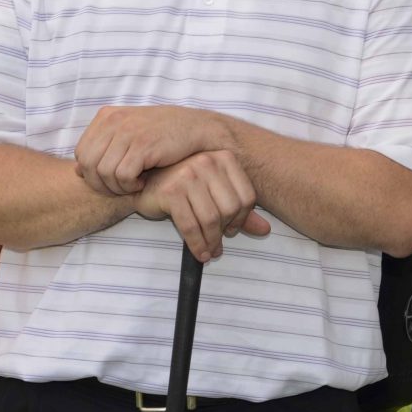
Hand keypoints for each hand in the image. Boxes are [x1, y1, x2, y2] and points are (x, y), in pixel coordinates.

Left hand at [75, 105, 232, 195]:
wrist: (199, 130)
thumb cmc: (165, 135)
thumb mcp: (129, 135)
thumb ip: (104, 148)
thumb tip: (76, 170)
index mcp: (107, 116)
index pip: (81, 153)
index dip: (91, 173)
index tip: (111, 180)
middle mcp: (114, 120)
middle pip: (88, 164)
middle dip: (102, 184)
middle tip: (122, 188)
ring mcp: (128, 131)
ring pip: (103, 172)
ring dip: (117, 187)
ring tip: (134, 185)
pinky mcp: (142, 145)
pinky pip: (121, 176)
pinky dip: (130, 186)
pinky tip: (143, 182)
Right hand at [135, 149, 272, 261]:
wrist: (146, 185)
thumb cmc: (184, 188)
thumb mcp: (215, 194)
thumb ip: (240, 210)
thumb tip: (265, 230)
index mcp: (224, 158)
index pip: (247, 196)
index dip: (243, 219)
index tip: (232, 229)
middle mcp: (207, 162)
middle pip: (230, 208)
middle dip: (225, 232)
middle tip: (219, 244)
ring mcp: (187, 175)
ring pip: (211, 219)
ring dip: (212, 242)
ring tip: (210, 252)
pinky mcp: (171, 191)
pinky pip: (190, 226)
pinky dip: (197, 245)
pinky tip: (200, 253)